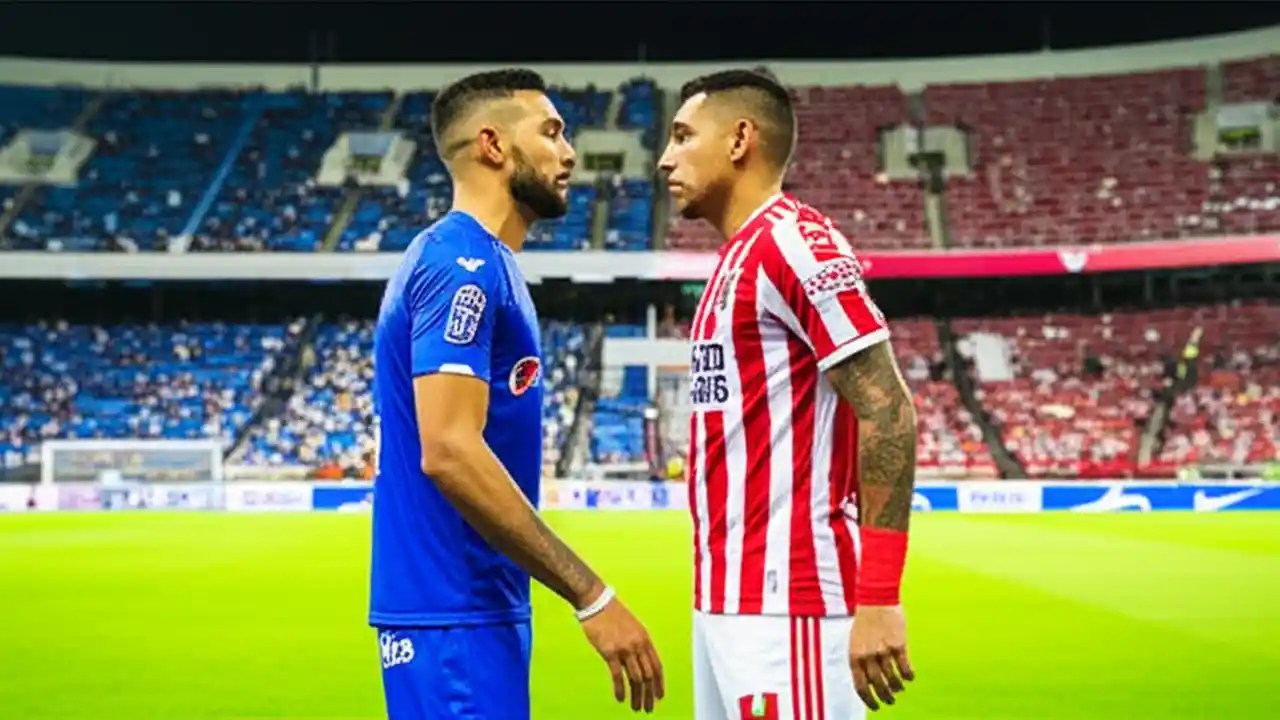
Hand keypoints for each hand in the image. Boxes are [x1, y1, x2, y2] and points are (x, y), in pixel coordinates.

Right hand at [579, 593, 664, 712]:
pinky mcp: (610, 652)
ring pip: (636, 678)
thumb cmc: (612, 613)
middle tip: (649, 708)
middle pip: (648, 675)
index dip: (659, 683)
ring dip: (637, 696)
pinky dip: (620, 689)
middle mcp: (638, 645)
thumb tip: (641, 661)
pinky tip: (621, 699)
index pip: (657, 666)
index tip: (659, 696)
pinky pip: (618, 675)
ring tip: (636, 708)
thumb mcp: (632, 626)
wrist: (597, 601)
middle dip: (649, 695)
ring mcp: (625, 649)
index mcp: (645, 638)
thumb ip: (638, 643)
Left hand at [850, 604, 913, 710]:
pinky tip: (909, 677)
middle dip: (885, 697)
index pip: (860, 686)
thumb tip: (868, 680)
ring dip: (897, 688)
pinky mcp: (899, 645)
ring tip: (899, 689)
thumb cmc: (865, 620)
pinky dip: (908, 676)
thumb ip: (860, 659)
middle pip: (878, 685)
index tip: (875, 706)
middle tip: (890, 701)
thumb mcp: (855, 641)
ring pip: (893, 679)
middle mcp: (868, 656)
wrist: (876, 599)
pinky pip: (905, 668)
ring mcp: (884, 651)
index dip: (869, 699)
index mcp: (855, 656)